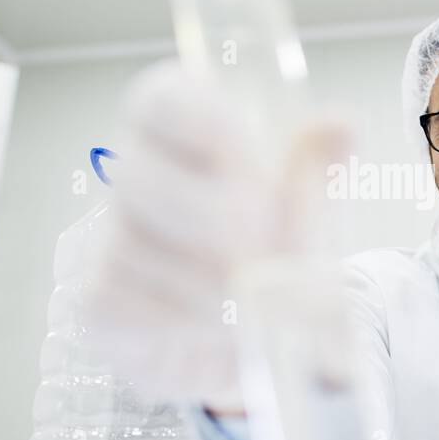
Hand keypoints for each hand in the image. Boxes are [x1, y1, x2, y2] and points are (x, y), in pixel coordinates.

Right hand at [88, 63, 346, 410]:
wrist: (261, 339)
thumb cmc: (278, 253)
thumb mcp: (311, 212)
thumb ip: (320, 168)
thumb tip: (340, 124)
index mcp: (183, 133)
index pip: (161, 100)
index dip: (206, 127)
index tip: (258, 169)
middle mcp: (132, 176)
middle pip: (139, 177)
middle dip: (212, 221)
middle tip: (263, 252)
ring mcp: (105, 240)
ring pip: (138, 252)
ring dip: (211, 286)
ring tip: (253, 301)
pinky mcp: (98, 304)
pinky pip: (131, 308)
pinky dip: (187, 326)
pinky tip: (217, 328)